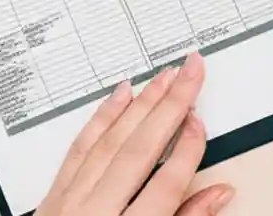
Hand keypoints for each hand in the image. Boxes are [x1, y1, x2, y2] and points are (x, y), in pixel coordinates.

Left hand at [37, 53, 233, 215]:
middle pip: (139, 151)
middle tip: (191, 70)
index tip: (203, 122)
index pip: (165, 186)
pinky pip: (79, 148)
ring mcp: (69, 204)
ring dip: (140, 104)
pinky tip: (119, 97)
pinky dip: (101, 119)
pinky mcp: (52, 198)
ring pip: (109, 142)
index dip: (188, 151)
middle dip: (170, 105)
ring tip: (163, 76)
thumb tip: (220, 195)